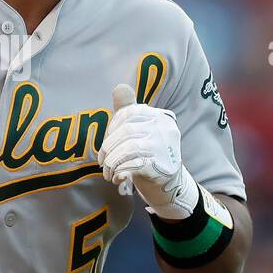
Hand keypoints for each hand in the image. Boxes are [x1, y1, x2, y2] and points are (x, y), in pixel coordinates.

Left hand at [99, 84, 197, 220]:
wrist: (169, 186)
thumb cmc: (149, 155)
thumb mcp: (139, 131)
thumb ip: (128, 110)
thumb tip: (120, 87)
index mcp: (160, 116)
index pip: (128, 113)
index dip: (112, 128)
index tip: (107, 144)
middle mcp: (165, 128)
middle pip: (126, 132)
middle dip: (109, 148)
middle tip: (103, 162)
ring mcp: (166, 147)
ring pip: (128, 149)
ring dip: (113, 163)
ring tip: (109, 172)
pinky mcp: (163, 166)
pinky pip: (133, 165)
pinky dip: (120, 172)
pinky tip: (118, 177)